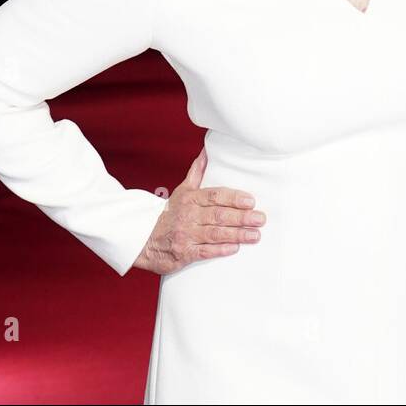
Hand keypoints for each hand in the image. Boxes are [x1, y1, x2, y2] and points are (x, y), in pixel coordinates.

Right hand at [132, 149, 263, 274]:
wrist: (144, 239)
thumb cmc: (170, 214)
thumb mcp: (182, 191)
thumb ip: (197, 173)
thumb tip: (207, 152)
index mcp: (190, 198)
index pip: (215, 195)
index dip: (233, 198)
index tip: (250, 201)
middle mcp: (188, 216)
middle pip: (218, 215)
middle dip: (241, 217)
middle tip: (260, 219)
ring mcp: (186, 234)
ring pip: (215, 233)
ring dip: (237, 234)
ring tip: (255, 235)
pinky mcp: (184, 253)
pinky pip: (204, 251)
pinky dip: (220, 250)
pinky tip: (235, 248)